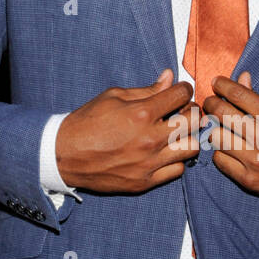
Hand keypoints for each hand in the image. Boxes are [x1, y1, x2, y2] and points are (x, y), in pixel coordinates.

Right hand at [55, 68, 200, 192]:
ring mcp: (149, 163)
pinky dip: (176, 160)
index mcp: (142, 113)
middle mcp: (150, 139)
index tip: (180, 91)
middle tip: (183, 111)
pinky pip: (178, 171)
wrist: (64, 155)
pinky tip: (166, 153)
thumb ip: (146, 90)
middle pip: (195, 122)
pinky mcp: (145, 182)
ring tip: (177, 134)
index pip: (182, 95)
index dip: (184, 89)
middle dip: (192, 111)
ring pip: (192, 148)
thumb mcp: (113, 97)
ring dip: (188, 138)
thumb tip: (170, 77)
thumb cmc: (87, 122)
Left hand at [202, 72, 258, 207]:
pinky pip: (220, 161)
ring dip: (214, 128)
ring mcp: (255, 161)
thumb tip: (242, 79)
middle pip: (221, 113)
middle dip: (212, 103)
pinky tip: (228, 148)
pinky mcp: (250, 180)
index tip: (216, 82)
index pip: (238, 94)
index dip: (222, 85)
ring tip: (219, 126)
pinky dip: (221, 151)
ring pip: (215, 137)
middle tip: (211, 102)